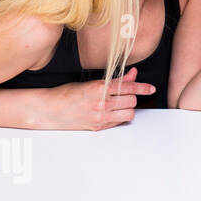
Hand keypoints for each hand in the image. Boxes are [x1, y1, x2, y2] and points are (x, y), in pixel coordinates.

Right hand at [37, 67, 152, 130]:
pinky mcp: (98, 126)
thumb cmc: (67, 94)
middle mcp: (101, 103)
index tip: (151, 88)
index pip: (129, 86)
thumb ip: (115, 80)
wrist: (49, 110)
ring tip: (120, 104)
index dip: (143, 87)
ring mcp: (100, 116)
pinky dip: (120, 116)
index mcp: (99, 88)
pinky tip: (113, 112)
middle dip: (132, 96)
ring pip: (129, 113)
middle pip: (132, 100)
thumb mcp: (91, 83)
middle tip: (126, 94)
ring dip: (128, 108)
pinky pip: (119, 122)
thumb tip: (132, 74)